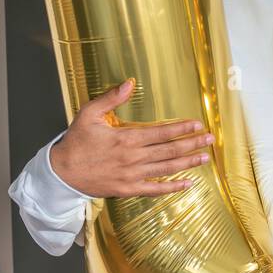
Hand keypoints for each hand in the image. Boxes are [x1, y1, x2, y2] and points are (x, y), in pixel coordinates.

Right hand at [50, 78, 213, 197]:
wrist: (62, 173)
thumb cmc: (76, 142)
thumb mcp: (89, 114)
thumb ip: (111, 98)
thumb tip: (129, 82)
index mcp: (126, 138)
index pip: (161, 132)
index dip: (181, 128)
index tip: (197, 124)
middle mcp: (133, 158)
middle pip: (169, 151)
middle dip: (192, 144)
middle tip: (210, 139)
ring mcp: (132, 175)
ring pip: (166, 169)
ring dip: (188, 163)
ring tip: (205, 158)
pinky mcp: (128, 189)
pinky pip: (155, 190)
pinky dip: (173, 188)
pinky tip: (188, 184)